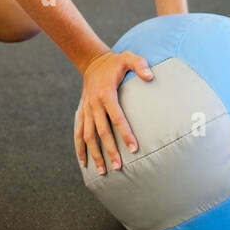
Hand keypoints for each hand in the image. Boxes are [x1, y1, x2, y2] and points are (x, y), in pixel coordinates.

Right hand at [74, 50, 152, 175]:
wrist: (92, 62)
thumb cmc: (115, 63)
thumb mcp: (129, 58)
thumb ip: (140, 65)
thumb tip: (150, 77)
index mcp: (106, 93)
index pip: (117, 117)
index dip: (125, 133)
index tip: (134, 148)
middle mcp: (94, 104)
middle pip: (102, 131)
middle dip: (110, 150)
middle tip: (119, 167)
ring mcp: (86, 109)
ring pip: (88, 136)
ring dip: (94, 154)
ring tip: (102, 172)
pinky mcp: (82, 112)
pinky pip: (78, 132)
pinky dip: (79, 148)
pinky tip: (84, 162)